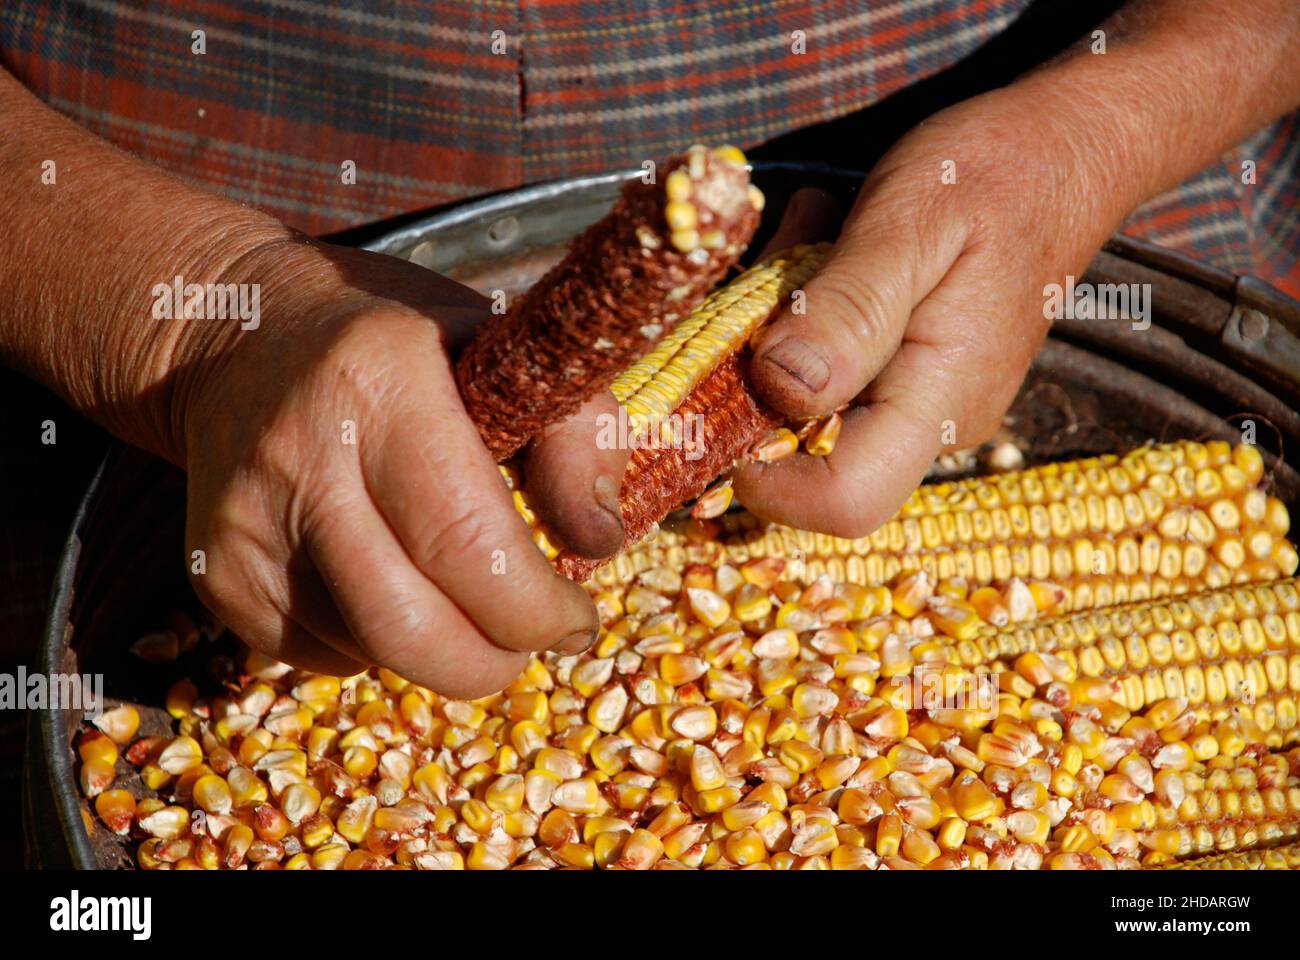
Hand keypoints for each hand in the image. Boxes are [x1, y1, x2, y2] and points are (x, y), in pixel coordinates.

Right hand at [172, 240, 598, 695]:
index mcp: (383, 384)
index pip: (468, 541)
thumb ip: (576, 434)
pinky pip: (322, 657)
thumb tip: (600, 545)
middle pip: (410, 627)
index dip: (537, 609)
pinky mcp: (214, 573)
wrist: (240, 334)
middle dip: (494, 660)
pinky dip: (379, 645)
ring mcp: (244, 523)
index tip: (578, 619)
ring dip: (440, 652)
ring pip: (369, 653)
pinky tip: (391, 581)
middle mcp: (301, 458)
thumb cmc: (401, 344)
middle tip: (531, 638)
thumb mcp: (504, 349)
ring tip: (463, 596)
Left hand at [732, 86, 1134, 535]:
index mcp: (939, 402)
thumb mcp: (912, 221)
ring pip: (806, 398)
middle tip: (784, 257)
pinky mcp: (904, 372)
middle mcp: (927, 422)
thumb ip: (849, 308)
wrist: (1067, 146)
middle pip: (805, 450)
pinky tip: (828, 236)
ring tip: (817, 225)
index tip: (724, 388)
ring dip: (782, 318)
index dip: (766, 476)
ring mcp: (916, 401)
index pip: (844, 502)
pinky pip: (827, 363)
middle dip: (761, 364)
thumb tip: (779, 385)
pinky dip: (806, 307)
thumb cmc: (998, 172)